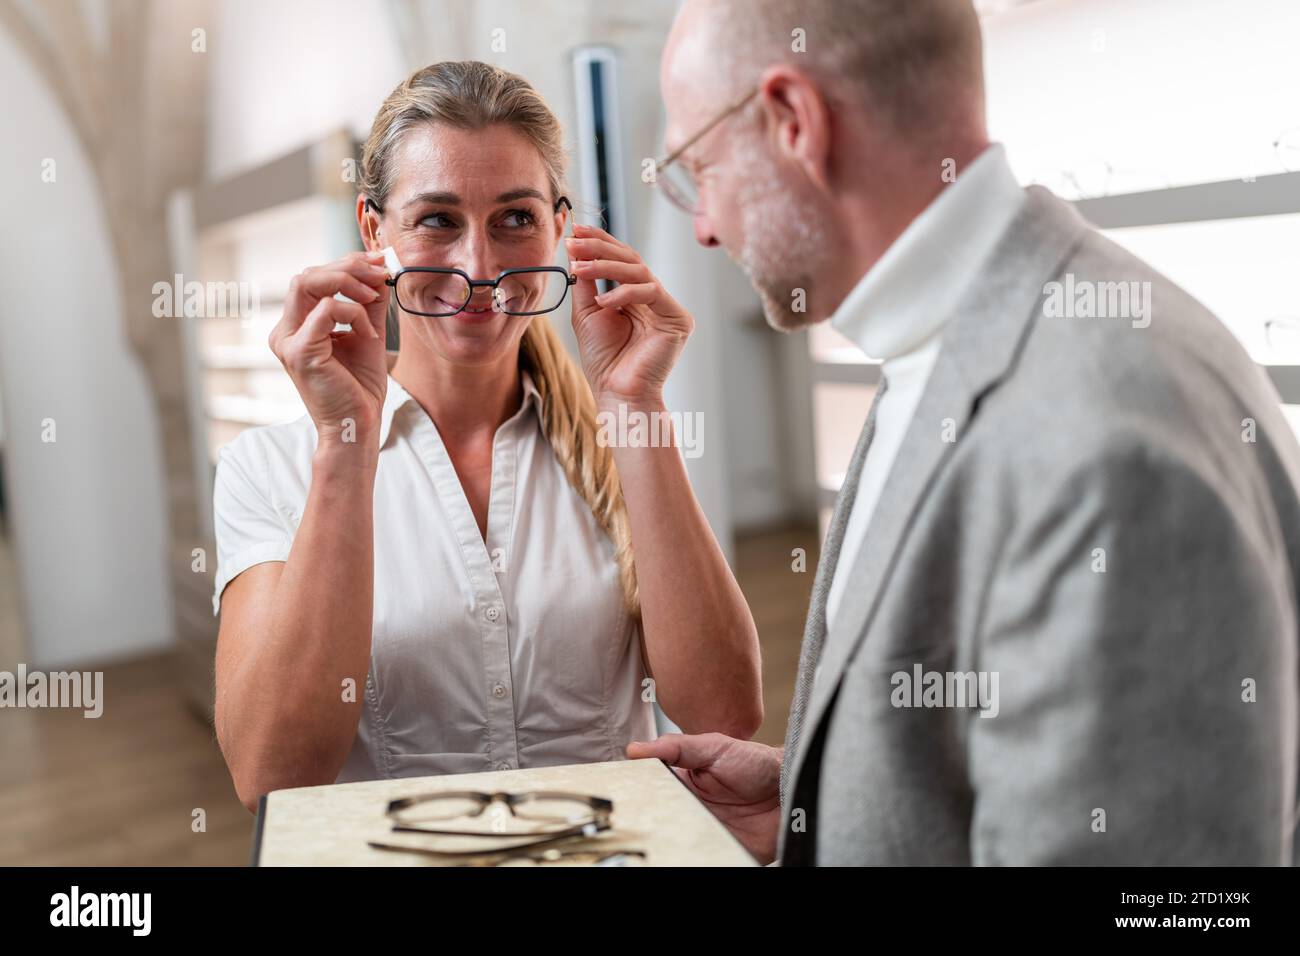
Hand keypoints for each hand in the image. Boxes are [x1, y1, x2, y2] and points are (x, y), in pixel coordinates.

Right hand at [268, 250, 391, 448]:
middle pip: (307, 274)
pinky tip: (369, 334)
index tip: (378, 264)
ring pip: (308, 282)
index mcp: (297, 325)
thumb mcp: (367, 334)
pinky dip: (353, 313)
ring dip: (347, 281)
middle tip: (380, 275)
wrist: (358, 424)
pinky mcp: (299, 352)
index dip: (346, 263)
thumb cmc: (359, 387)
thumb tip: (379, 272)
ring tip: (374, 297)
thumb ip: (369, 304)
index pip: (313, 277)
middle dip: (348, 267)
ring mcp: (288, 340)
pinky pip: (326, 310)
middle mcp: (286, 330)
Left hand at [565, 223, 692, 407]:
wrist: (618, 393)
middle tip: (575, 241)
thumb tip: (576, 249)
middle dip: (601, 248)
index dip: (599, 243)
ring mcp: (667, 307)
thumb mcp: (587, 313)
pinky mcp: (678, 319)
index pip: (621, 260)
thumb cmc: (604, 360)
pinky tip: (603, 301)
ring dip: (606, 265)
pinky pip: (651, 292)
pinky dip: (625, 293)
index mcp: (636, 296)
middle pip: (632, 258)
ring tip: (579, 267)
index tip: (574, 231)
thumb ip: (586, 282)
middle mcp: (654, 298)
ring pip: (640, 270)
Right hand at [628, 733, 782, 863]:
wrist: (791, 791)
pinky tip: (686, 849)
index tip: (624, 793)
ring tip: (668, 833)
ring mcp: (700, 828)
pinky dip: (688, 855)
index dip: (635, 791)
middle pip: (655, 818)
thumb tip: (636, 749)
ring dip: (666, 839)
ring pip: (671, 839)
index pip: (648, 788)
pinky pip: (695, 856)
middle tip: (645, 818)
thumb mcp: (714, 747)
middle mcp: (686, 806)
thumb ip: (676, 747)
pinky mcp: (716, 849)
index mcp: (680, 780)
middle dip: (648, 820)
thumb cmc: (756, 763)